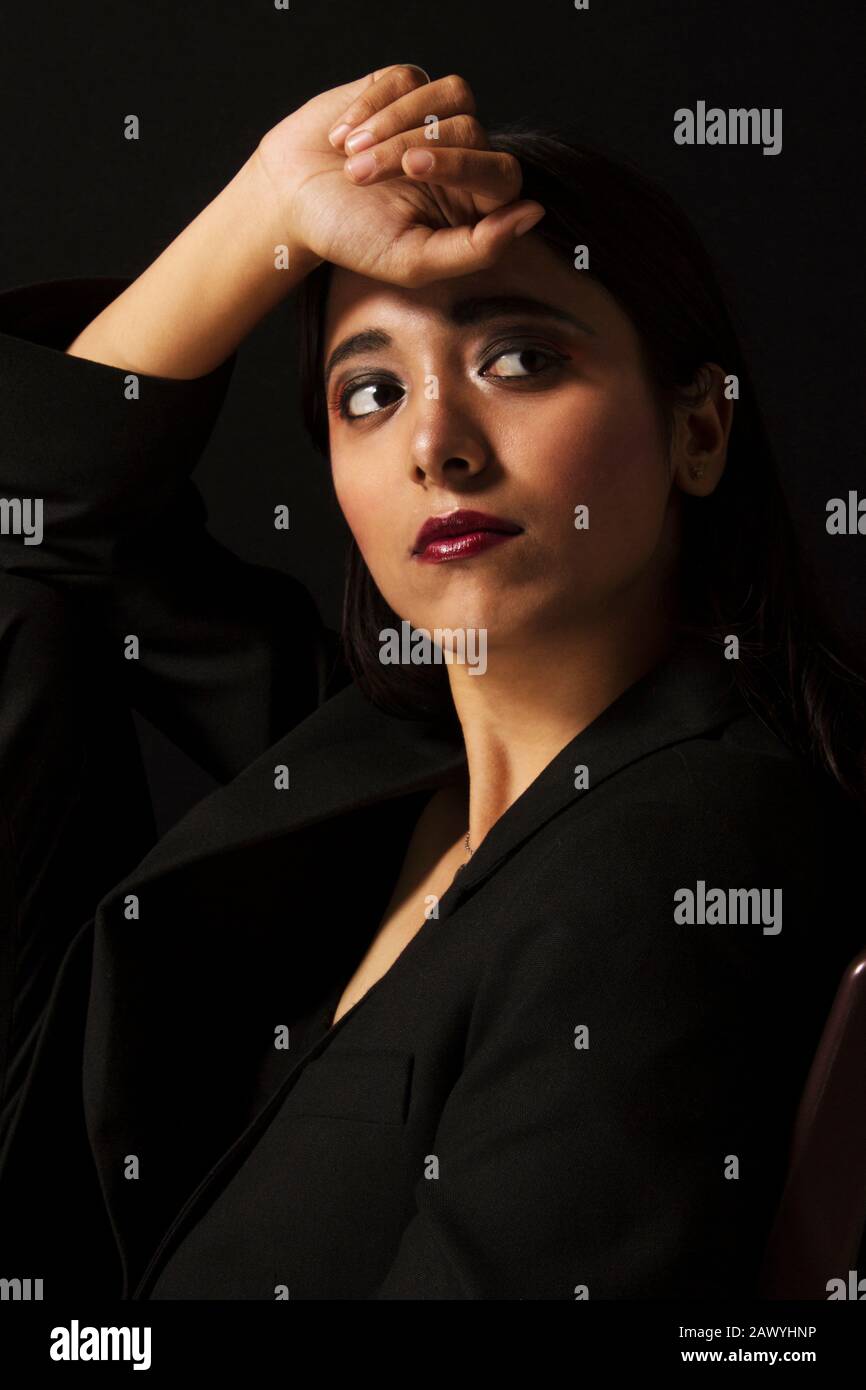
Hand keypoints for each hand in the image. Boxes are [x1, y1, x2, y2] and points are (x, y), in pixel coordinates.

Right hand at [254, 64, 545, 286]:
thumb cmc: (351, 237)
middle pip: (468, 131)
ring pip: (450, 96)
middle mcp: (464, 159)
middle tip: (359, 177)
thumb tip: (533, 212)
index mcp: (473, 206)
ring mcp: (437, 118)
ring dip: (393, 123)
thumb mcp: (411, 260)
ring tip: (349, 158)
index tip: (413, 168)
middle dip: (407, 150)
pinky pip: (406, 78)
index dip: (463, 166)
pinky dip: (369, 106)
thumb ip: (476, 249)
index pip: (502, 174)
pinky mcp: (406, 87)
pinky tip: (340, 137)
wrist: (290, 200)